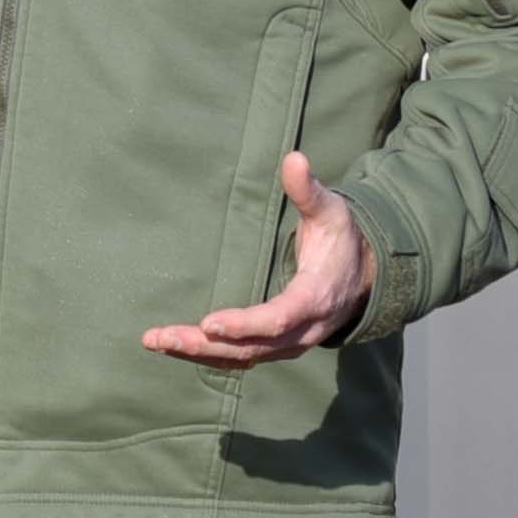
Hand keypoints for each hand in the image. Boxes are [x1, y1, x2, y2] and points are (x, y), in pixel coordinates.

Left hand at [139, 155, 370, 368]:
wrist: (363, 276)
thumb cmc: (342, 239)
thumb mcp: (331, 211)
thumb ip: (308, 190)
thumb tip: (293, 158)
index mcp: (315, 297)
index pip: (279, 318)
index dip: (245, 324)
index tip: (209, 323)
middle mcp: (302, 330)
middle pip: (252, 347)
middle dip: (204, 345)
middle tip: (159, 337)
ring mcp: (290, 344)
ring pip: (242, 358)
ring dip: (197, 353)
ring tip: (154, 342)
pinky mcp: (277, 347)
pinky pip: (241, 358)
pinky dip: (208, 356)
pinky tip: (174, 348)